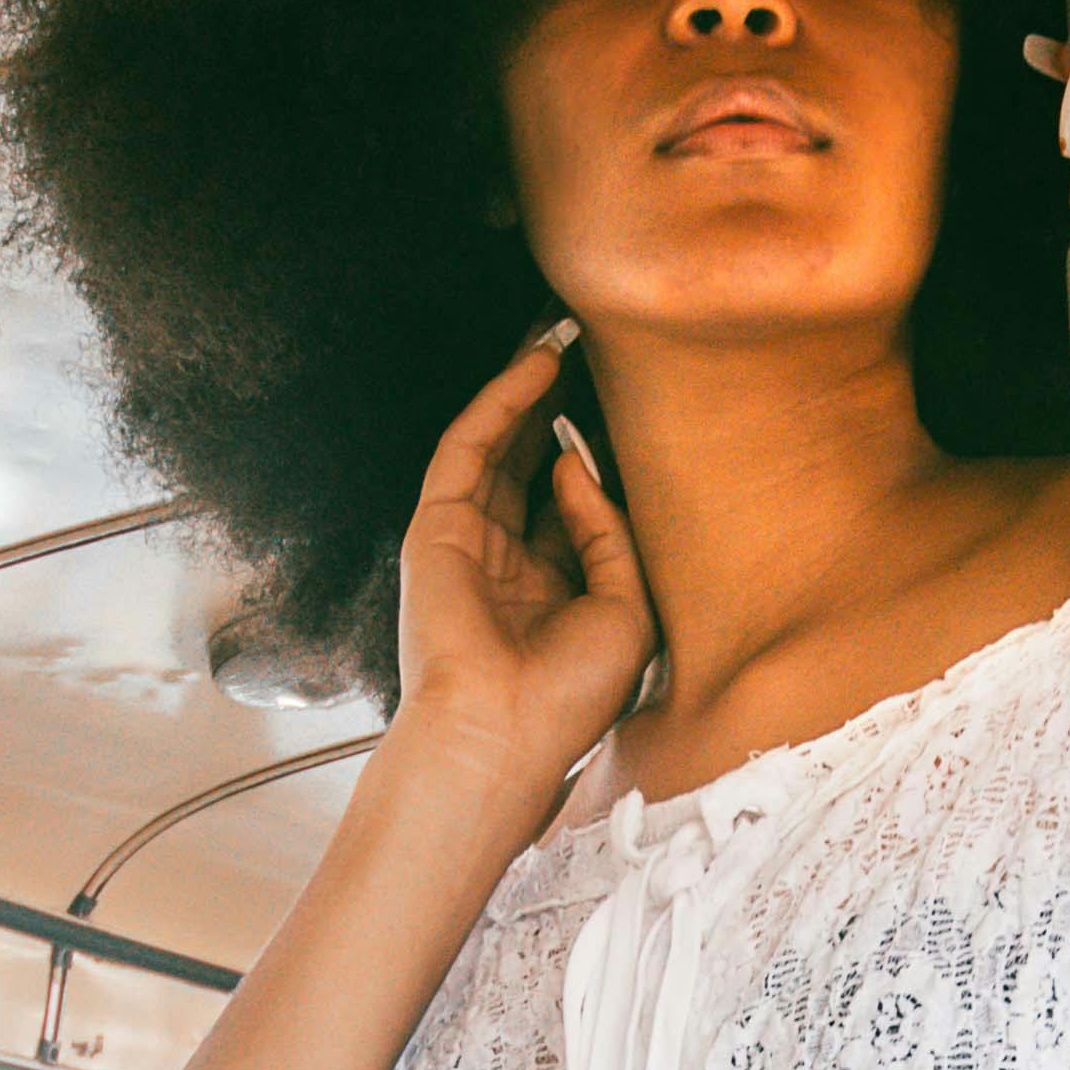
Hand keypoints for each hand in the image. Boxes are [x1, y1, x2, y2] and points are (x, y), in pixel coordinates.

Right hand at [387, 327, 656, 819]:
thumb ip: (610, 531)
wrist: (504, 733)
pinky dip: (499, 402)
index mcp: (553, 590)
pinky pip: (467, 448)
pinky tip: (536, 365)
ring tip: (566, 336)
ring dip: (528, 389)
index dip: (597, 454)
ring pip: (498, 446)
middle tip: (593, 349)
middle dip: (559, 408)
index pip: (572, 505)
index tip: (634, 402)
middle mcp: (508, 562)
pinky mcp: (436, 527)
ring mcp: (468, 542)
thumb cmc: (571, 694)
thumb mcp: (627, 609)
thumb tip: (573, 462)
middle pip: (531, 464)